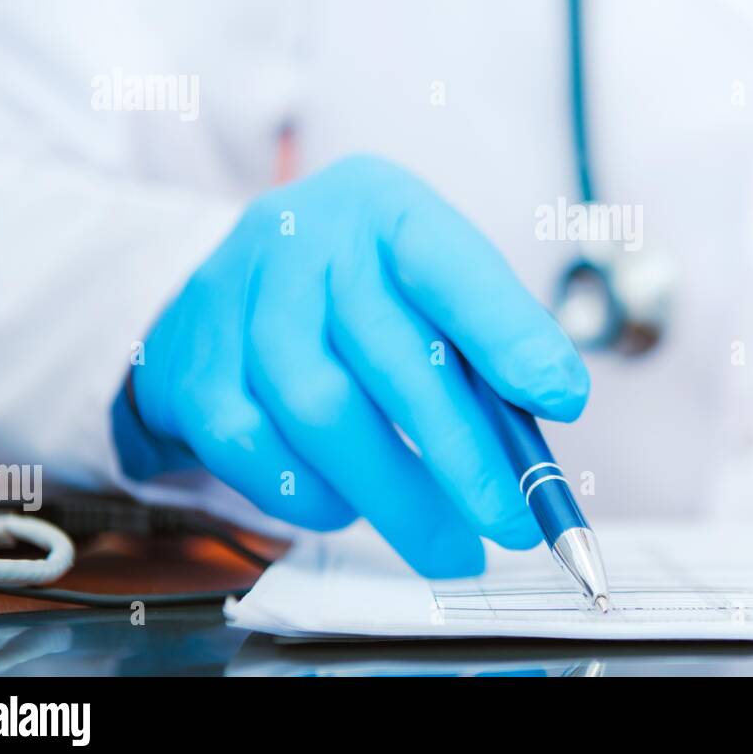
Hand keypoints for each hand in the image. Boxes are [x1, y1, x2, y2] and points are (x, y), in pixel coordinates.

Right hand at [119, 156, 589, 576]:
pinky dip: (315, 495)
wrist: (223, 293)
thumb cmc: (358, 297)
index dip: (506, 333)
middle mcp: (304, 239)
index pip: (447, 263)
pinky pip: (257, 451)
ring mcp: (237, 301)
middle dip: (463, 453)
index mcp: (384, 209)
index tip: (562, 398)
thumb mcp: (426, 288)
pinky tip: (351, 506)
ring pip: (320, 412)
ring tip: (449, 544)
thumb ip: (482, 349)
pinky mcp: (191, 369)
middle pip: (389, 355)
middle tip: (512, 523)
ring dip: (395, 496)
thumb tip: (541, 436)